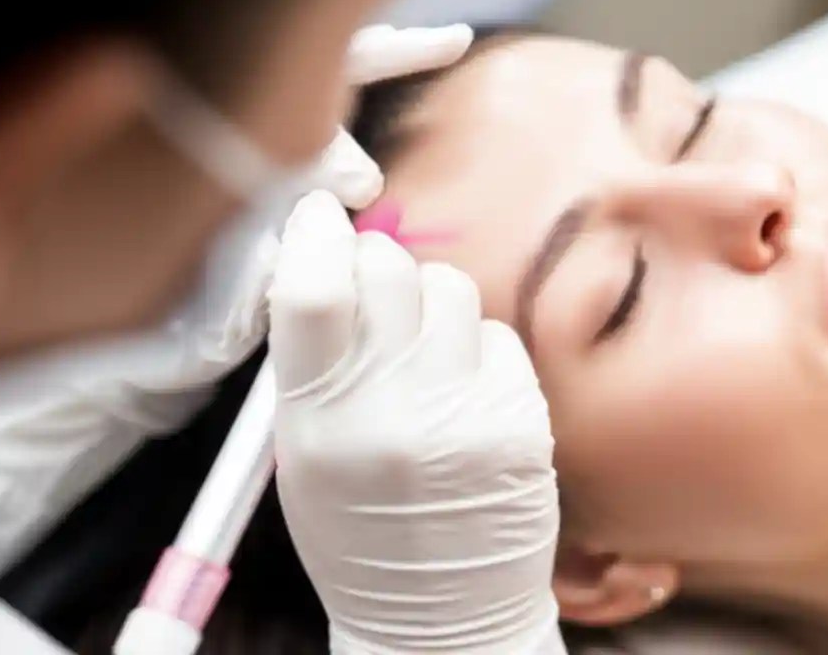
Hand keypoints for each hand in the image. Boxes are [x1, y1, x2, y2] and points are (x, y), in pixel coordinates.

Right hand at [270, 191, 560, 654]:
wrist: (441, 616)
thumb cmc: (360, 530)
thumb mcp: (303, 453)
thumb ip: (313, 357)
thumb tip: (327, 253)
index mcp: (319, 425)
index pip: (314, 290)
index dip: (316, 232)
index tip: (320, 213)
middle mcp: (394, 414)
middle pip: (389, 269)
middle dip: (376, 265)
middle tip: (374, 300)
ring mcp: (468, 415)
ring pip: (450, 288)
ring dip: (430, 307)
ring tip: (423, 362)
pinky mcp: (524, 419)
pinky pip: (498, 335)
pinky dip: (477, 349)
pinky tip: (464, 394)